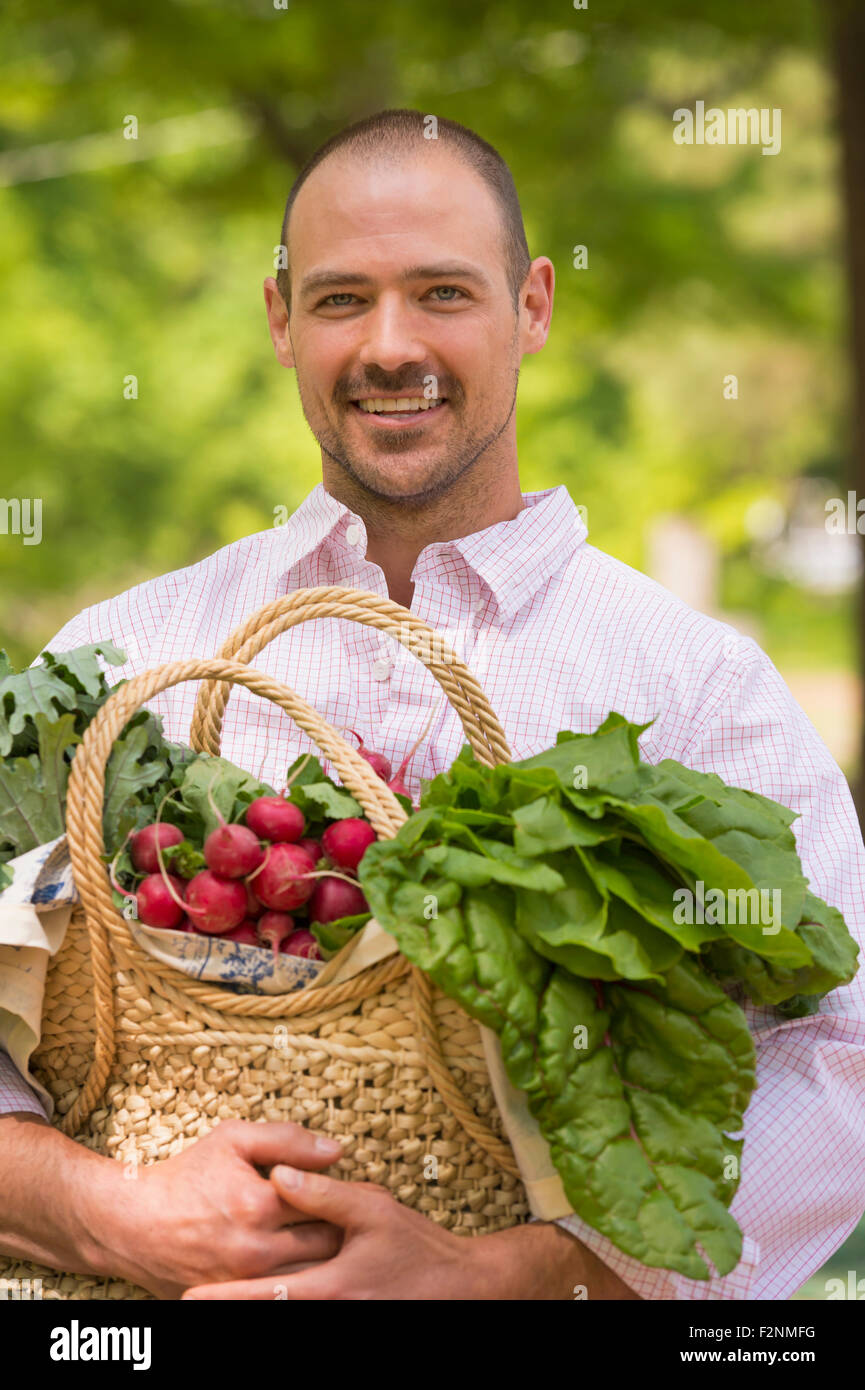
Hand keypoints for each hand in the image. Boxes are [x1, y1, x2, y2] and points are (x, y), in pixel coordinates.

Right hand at [92, 1120, 344, 1298]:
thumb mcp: (232, 1140)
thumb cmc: (186, 1176)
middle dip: (340, 1230)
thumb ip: (286, 1140)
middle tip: (348, 1219)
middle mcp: (256, 1250)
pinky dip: (297, 1281)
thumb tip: (336, 1150)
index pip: (328, 1202)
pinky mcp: (233, 1302)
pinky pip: (281, 1296)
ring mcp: (244, 1283)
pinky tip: (300, 1261)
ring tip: (327, 1241)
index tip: (352, 1192)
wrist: (132, 1224)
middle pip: (327, 1246)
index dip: (344, 1195)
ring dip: (323, 1259)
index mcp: (260, 1205)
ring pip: (310, 1277)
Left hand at [181, 1165, 585, 1299]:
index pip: (264, 1297)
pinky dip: (287, 1309)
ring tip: (222, 1297)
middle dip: (233, 1306)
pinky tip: (276, 1297)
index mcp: (329, 1287)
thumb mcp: (372, 1209)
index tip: (188, 1297)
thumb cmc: (418, 1247)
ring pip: (288, 1320)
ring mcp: (341, 1324)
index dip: (225, 1299)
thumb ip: (323, 1193)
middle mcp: (330, 1313)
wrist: (462, 1289)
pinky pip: (309, 1320)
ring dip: (257, 1306)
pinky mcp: (351, 1324)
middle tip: (190, 1300)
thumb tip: (278, 1176)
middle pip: (271, 1314)